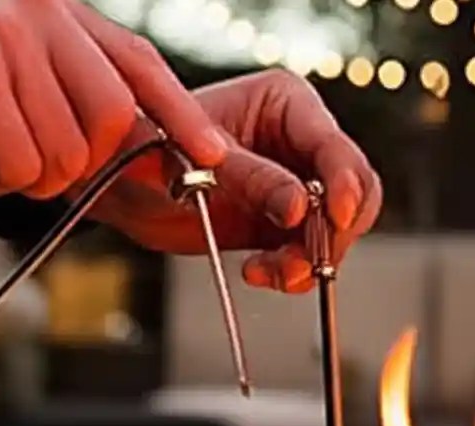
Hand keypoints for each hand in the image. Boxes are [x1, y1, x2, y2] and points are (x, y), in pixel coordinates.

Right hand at [0, 0, 226, 198]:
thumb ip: (52, 88)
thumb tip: (108, 151)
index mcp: (47, 6)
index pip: (138, 62)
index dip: (179, 116)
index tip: (210, 156)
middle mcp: (37, 12)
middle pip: (111, 123)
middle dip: (67, 163)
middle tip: (4, 149)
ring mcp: (7, 39)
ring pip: (67, 156)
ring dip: (15, 173)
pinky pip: (19, 170)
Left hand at [73, 70, 381, 293]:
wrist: (122, 190)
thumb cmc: (145, 154)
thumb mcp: (195, 163)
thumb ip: (250, 179)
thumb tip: (300, 206)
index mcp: (285, 104)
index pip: (332, 144)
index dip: (342, 182)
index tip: (334, 215)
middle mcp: (300, 141)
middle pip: (352, 188)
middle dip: (332, 230)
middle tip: (304, 259)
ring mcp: (297, 184)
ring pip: (339, 227)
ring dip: (313, 258)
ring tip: (274, 272)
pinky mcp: (285, 225)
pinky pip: (312, 254)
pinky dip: (294, 272)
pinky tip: (258, 272)